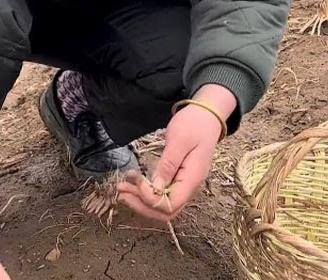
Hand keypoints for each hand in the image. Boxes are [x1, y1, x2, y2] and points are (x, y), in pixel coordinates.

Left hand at [117, 86, 234, 222]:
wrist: (206, 117)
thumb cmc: (193, 125)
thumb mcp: (178, 141)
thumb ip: (168, 165)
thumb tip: (156, 187)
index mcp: (193, 179)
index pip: (170, 205)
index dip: (150, 200)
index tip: (136, 182)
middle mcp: (190, 187)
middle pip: (166, 210)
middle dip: (141, 205)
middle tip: (121, 190)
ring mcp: (184, 184)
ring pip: (162, 204)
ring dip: (140, 199)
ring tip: (122, 185)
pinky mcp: (178, 179)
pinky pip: (162, 193)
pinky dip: (146, 191)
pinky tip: (133, 181)